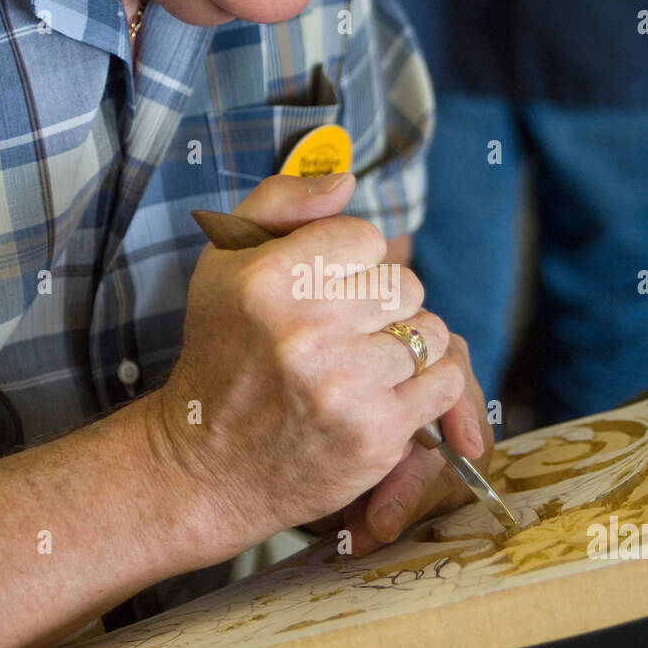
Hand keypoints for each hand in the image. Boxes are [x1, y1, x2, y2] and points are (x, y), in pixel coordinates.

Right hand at [144, 173, 466, 559]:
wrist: (205, 468)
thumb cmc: (222, 356)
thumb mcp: (223, 264)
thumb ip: (281, 203)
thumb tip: (347, 179)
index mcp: (269, 280)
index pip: (368, 238)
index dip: (351, 264)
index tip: (324, 293)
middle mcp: (308, 331)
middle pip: (406, 285)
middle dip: (381, 306)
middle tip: (343, 334)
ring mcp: (345, 386)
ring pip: (429, 334)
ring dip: (403, 348)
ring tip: (358, 368)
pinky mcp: (376, 435)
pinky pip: (441, 384)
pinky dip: (422, 388)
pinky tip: (381, 395)